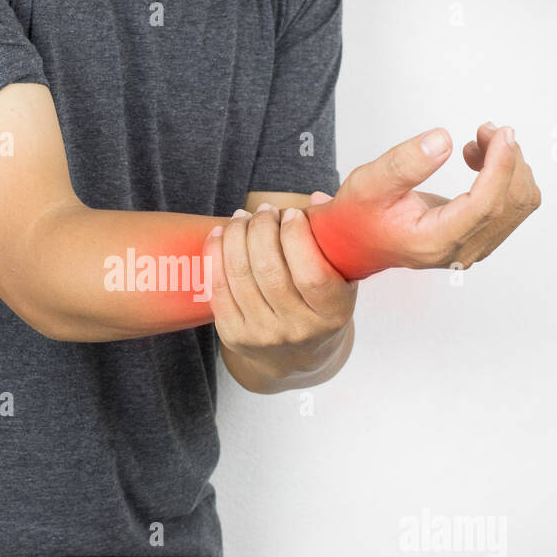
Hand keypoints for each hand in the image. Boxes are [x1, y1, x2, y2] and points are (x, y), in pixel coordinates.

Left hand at [203, 203, 356, 380]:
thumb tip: (318, 200)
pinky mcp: (234, 336)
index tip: (291, 213)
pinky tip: (221, 234)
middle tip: (264, 211)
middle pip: (269, 270)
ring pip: (240, 275)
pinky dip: (215, 254)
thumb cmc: (320, 305)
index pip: (311, 275)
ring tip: (242, 217)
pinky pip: (218, 287)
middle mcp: (298, 330)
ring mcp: (263, 335)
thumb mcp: (341, 278)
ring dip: (237, 236)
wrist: (297, 357)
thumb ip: (333, 240)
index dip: (297, 237)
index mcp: (332, 315)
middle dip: (262, 229)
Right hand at [306, 122, 541, 279]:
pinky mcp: (477, 237)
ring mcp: (472, 247)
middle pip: (512, 203)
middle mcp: (460, 250)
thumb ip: (405, 163)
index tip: (501, 133)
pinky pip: (511, 206)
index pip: (486, 205)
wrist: (351, 241)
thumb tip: (443, 140)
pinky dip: (505, 176)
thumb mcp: (368, 183)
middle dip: (507, 158)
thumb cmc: (357, 216)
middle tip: (483, 129)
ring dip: (509, 165)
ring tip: (477, 144)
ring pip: (519, 204)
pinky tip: (478, 161)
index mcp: (434, 241)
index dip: (501, 166)